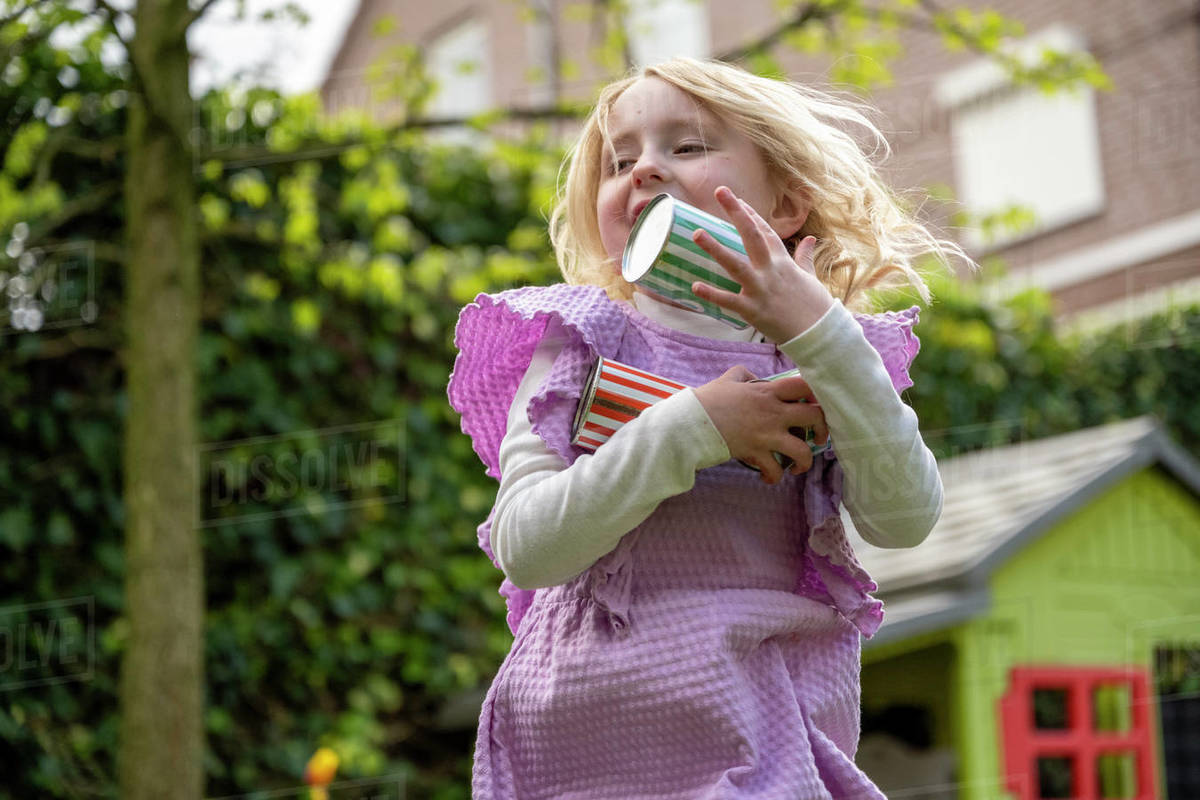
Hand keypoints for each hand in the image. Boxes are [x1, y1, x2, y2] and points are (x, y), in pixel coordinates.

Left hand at [690, 186, 835, 343]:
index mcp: (783, 261)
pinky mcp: (753, 310)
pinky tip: (694, 285)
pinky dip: (711, 294)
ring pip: (735, 264)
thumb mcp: (810, 277)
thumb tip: (809, 240)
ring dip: (716, 248)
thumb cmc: (815, 305)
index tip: (735, 198)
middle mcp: (770, 270)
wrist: (820, 333)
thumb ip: (804, 258)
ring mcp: (760, 288)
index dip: (749, 213)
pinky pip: (728, 301)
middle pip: (751, 235)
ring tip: (697, 233)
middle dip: (735, 212)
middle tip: (720, 192)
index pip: (764, 231)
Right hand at [693, 366, 829, 484]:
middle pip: (814, 417)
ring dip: (806, 461)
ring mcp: (767, 435)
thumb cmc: (709, 399)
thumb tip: (755, 378)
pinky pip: (775, 470)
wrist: (691, 421)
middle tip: (818, 437)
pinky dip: (774, 477)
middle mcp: (773, 413)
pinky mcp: (756, 453)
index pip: (804, 386)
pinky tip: (768, 477)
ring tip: (798, 466)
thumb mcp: (729, 378)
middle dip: (822, 429)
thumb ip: (746, 375)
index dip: (816, 394)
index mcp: (768, 392)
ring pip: (803, 451)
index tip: (814, 404)